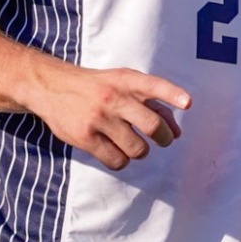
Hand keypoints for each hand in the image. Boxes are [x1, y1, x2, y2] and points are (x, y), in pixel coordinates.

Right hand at [25, 64, 190, 170]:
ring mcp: (98, 118)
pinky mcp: (84, 137)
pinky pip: (116, 160)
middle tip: (164, 140)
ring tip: (135, 145)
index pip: (154, 86)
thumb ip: (153, 102)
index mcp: (126, 81)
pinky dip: (122, 160)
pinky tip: (117, 152)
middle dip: (165, 138)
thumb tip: (177, 132)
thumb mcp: (124, 83)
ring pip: (137, 148)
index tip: (187, 104)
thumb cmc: (99, 88)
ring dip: (141, 151)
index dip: (172, 94)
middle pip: (152, 126)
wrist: (52, 87)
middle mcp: (113, 98)